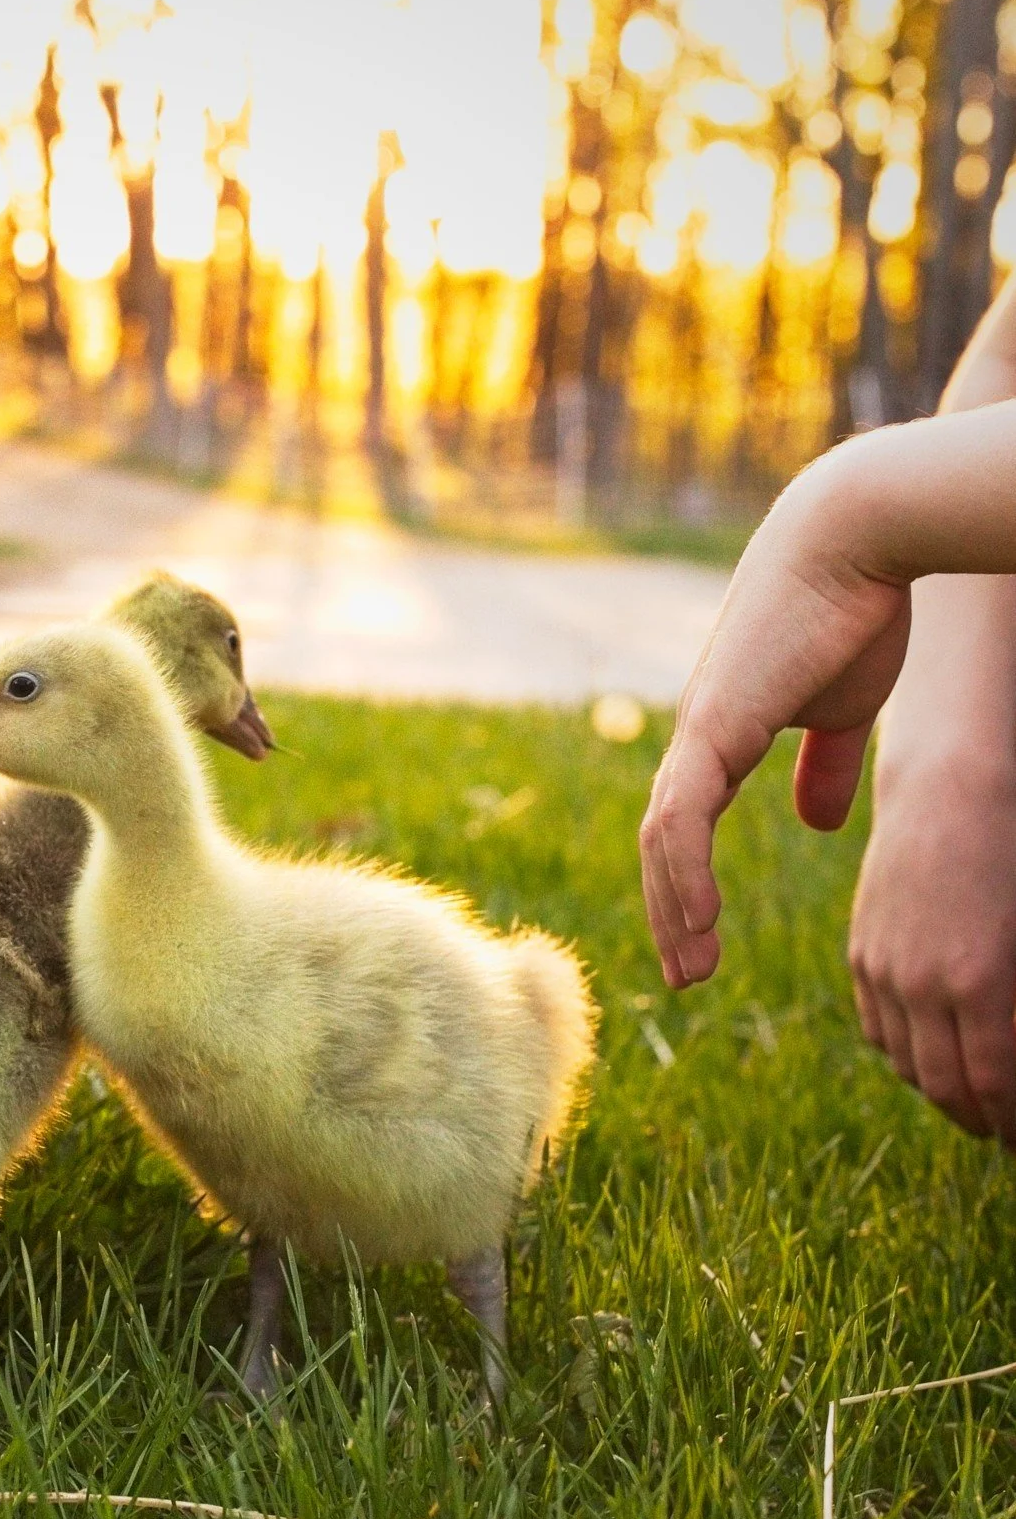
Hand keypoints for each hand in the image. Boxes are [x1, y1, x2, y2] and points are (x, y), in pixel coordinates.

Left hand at [641, 446, 911, 987]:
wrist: (855, 543)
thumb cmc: (854, 615)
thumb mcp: (840, 710)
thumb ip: (822, 767)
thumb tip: (813, 822)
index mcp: (720, 740)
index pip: (684, 830)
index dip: (687, 888)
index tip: (702, 944)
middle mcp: (695, 740)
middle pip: (662, 845)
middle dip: (670, 914)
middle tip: (686, 974)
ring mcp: (695, 731)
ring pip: (662, 839)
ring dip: (672, 908)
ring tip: (689, 966)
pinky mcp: (711, 724)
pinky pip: (682, 815)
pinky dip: (683, 870)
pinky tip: (696, 916)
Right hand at [849, 750, 1015, 1144]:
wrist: (956, 789)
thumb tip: (1012, 1066)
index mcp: (980, 984)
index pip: (994, 1085)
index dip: (1011, 1122)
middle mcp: (923, 984)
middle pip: (946, 1085)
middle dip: (981, 1117)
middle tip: (1006, 1132)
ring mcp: (885, 969)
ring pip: (907, 1063)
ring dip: (942, 1091)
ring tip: (974, 1102)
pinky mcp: (864, 952)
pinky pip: (878, 1028)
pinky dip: (905, 1055)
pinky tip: (934, 1058)